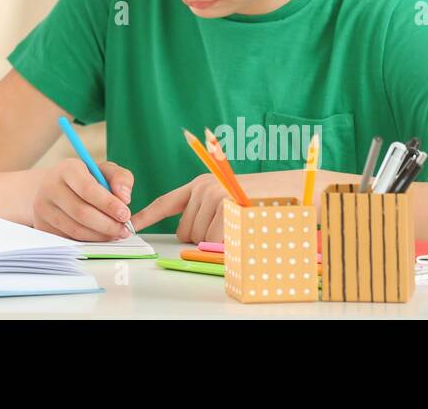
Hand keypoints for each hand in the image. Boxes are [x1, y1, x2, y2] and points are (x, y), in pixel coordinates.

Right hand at [31, 158, 133, 240]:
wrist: (57, 188)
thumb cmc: (87, 180)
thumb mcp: (105, 171)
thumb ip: (121, 179)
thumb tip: (124, 198)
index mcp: (67, 169)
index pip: (88, 189)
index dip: (108, 204)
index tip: (125, 214)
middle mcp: (50, 187)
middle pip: (82, 212)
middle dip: (107, 224)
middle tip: (124, 229)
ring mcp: (43, 208)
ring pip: (76, 230)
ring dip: (100, 236)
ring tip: (116, 234)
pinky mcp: (42, 225)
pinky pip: (69, 239)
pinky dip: (89, 241)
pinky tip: (100, 236)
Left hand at [131, 170, 317, 242]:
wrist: (295, 191)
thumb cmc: (263, 201)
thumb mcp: (228, 199)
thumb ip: (205, 212)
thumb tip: (188, 235)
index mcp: (201, 184)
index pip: (166, 202)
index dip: (147, 215)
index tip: (132, 224)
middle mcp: (203, 188)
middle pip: (184, 230)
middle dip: (203, 236)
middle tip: (229, 225)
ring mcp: (214, 197)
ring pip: (200, 238)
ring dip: (219, 240)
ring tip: (239, 223)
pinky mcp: (225, 208)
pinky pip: (216, 241)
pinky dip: (229, 243)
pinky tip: (243, 228)